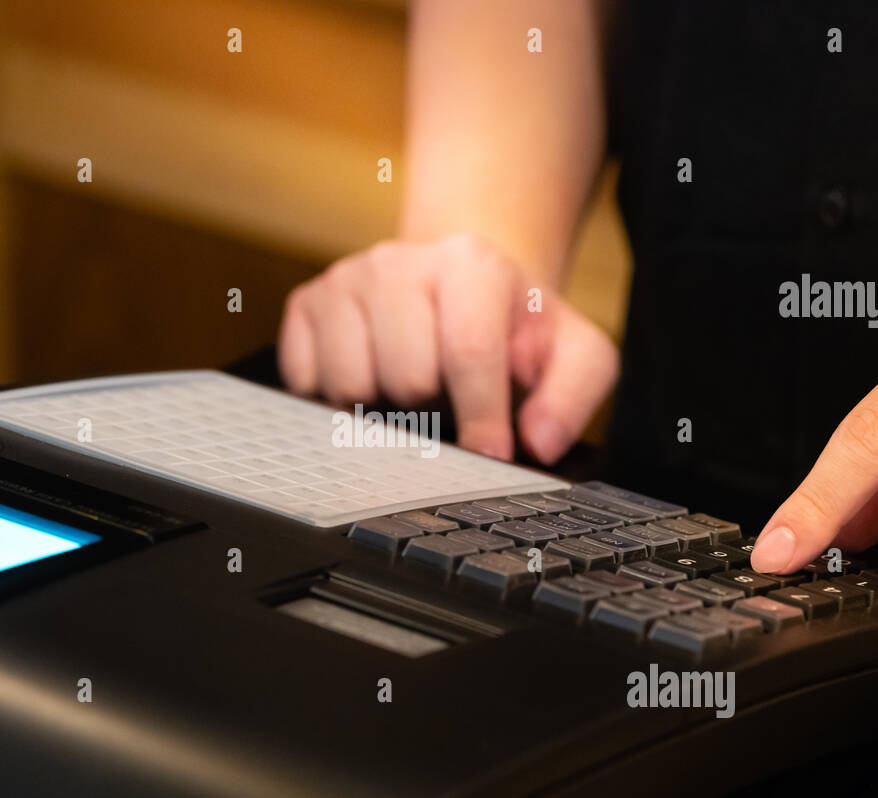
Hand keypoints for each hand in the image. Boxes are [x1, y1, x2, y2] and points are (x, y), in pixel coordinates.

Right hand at [278, 234, 618, 463]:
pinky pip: (307, 384)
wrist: (461, 284)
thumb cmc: (515, 328)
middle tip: (450, 398)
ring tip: (412, 389)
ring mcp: (343, 279)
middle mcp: (397, 261)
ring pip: (350, 387)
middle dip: (434, 408)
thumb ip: (571, 397)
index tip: (492, 456)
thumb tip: (538, 443)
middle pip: (406, 379)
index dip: (481, 416)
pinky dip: (339, 400)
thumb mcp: (573, 353)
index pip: (467, 351)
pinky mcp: (304, 304)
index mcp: (470, 264)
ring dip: (384, 408)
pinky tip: (374, 379)